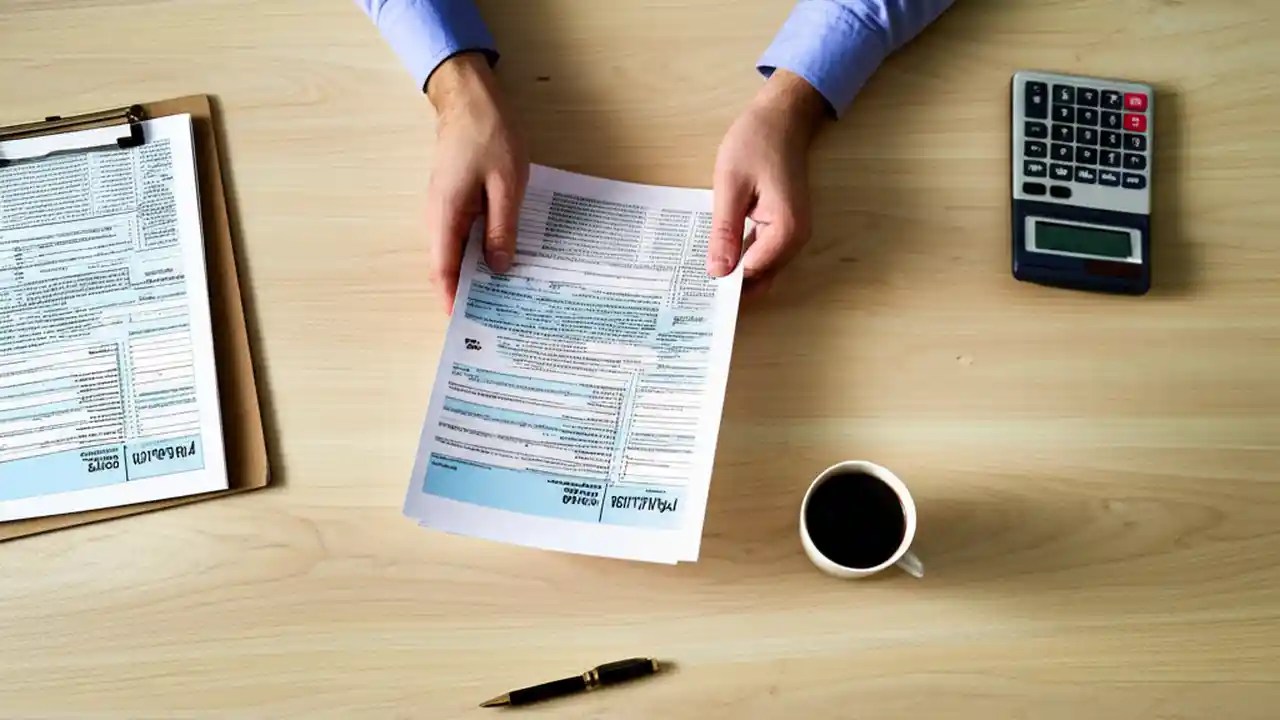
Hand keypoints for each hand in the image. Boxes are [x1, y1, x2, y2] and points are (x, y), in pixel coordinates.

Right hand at [425, 53, 528, 313]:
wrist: (470, 98)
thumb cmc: (490, 136)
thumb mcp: (506, 186)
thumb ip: (501, 229)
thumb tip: (498, 268)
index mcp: (445, 215)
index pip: (442, 269)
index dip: (452, 300)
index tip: (466, 326)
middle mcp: (436, 216)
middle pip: (446, 266)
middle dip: (467, 293)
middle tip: (496, 318)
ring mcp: (442, 208)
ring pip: (454, 252)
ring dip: (473, 273)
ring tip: (503, 296)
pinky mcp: (453, 201)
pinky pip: (461, 235)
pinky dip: (476, 252)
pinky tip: (500, 259)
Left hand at [708, 70, 827, 297]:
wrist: (782, 118)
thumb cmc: (755, 143)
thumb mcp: (730, 186)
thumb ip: (725, 232)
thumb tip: (717, 273)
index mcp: (785, 230)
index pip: (752, 274)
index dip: (724, 285)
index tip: (693, 291)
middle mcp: (795, 239)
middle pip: (761, 277)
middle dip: (730, 286)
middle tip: (690, 289)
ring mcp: (792, 233)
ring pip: (762, 268)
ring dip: (734, 272)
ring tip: (698, 276)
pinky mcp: (784, 226)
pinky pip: (763, 252)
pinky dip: (742, 257)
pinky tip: (717, 254)